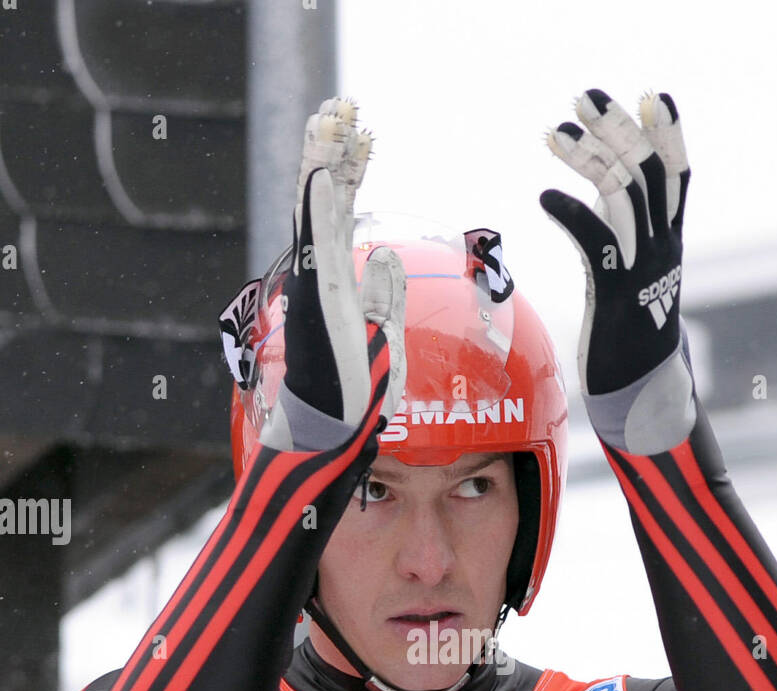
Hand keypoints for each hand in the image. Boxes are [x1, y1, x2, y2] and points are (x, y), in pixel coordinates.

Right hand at [263, 98, 406, 448]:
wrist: (333, 426)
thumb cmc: (354, 390)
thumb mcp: (381, 330)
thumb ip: (382, 292)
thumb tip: (389, 256)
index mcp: (335, 281)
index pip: (342, 217)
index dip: (349, 177)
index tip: (358, 139)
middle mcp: (320, 277)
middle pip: (327, 204)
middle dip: (335, 156)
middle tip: (341, 109)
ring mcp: (317, 286)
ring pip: (317, 213)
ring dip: (323, 166)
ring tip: (329, 120)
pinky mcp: (320, 298)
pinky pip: (319, 244)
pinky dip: (318, 208)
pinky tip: (322, 173)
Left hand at [541, 89, 693, 452]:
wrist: (642, 395)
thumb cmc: (631, 343)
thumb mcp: (632, 281)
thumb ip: (624, 241)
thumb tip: (606, 208)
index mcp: (670, 243)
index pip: (679, 175)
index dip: (669, 133)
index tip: (650, 96)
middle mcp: (662, 249)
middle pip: (648, 170)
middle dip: (616, 128)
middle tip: (583, 96)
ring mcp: (643, 269)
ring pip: (623, 195)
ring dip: (586, 157)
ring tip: (552, 131)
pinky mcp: (617, 293)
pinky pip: (597, 241)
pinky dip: (571, 213)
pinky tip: (544, 197)